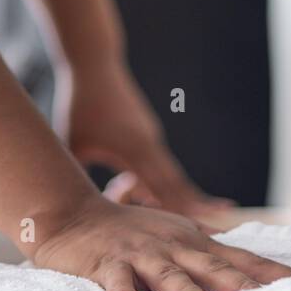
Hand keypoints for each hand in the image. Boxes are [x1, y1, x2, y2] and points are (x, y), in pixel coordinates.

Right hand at [33, 194, 290, 290]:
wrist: (72, 215)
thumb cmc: (129, 231)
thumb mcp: (177, 235)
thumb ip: (211, 252)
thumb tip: (249, 265)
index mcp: (196, 243)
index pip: (246, 259)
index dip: (278, 273)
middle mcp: (175, 246)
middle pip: (217, 269)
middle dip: (247, 288)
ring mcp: (142, 254)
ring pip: (169, 275)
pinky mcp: (107, 263)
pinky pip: (116, 281)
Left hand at [63, 61, 232, 217]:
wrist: (95, 64)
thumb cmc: (79, 104)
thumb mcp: (72, 143)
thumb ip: (77, 176)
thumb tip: (74, 205)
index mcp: (133, 150)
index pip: (159, 187)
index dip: (176, 209)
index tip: (195, 225)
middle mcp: (150, 145)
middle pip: (176, 182)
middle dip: (196, 205)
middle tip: (218, 226)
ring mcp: (152, 139)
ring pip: (171, 175)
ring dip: (185, 196)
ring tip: (211, 215)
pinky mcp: (149, 135)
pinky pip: (162, 165)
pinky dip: (169, 183)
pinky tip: (174, 199)